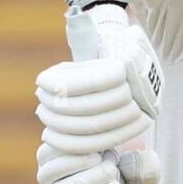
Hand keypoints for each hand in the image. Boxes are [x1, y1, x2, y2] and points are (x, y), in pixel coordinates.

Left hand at [35, 5, 161, 155]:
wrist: (137, 67)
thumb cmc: (110, 50)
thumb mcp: (101, 39)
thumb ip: (85, 41)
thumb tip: (59, 58)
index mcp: (136, 66)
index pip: (97, 81)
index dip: (66, 84)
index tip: (41, 81)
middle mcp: (143, 93)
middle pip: (93, 107)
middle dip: (60, 105)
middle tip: (39, 97)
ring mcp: (140, 115)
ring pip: (94, 128)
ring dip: (62, 124)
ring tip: (43, 113)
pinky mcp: (130, 131)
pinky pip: (98, 144)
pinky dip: (71, 144)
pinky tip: (49, 136)